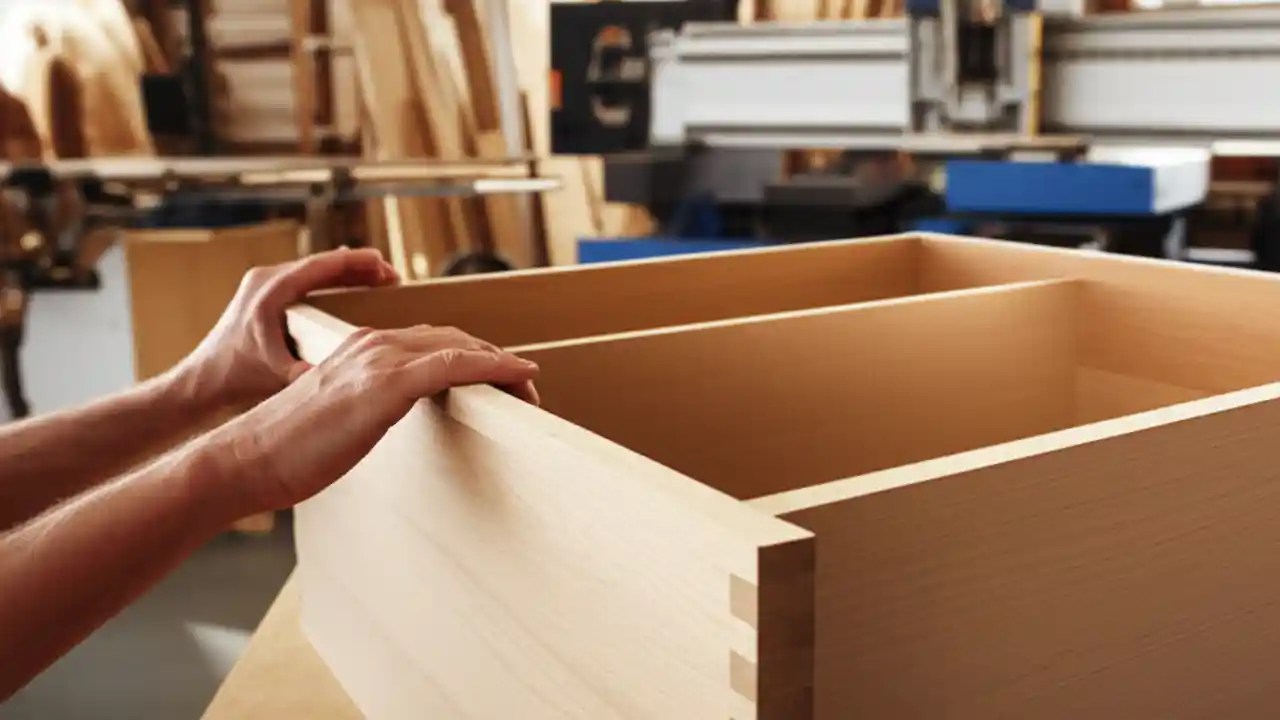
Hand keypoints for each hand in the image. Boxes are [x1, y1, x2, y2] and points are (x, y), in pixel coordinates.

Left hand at [177, 248, 398, 407]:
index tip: (385, 264)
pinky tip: (352, 292)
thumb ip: (308, 373)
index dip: (357, 263)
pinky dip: (331, 284)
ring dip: (347, 275)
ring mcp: (264, 287)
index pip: (322, 266)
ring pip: (315, 272)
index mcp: (271, 290)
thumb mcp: (277, 374)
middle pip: (322, 264)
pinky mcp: (265, 297)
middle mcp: (266, 280)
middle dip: (359, 268)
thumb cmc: (235, 376)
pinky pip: (306, 282)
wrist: (201, 381)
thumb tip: (345, 380)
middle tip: (392, 275)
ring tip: (380, 280)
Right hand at [211, 325, 539, 514]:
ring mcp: (377, 361)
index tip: (500, 382)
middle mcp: (371, 346)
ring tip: (529, 388)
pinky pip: (454, 365)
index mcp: (359, 352)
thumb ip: (365, 414)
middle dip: (493, 359)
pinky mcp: (384, 386)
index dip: (470, 357)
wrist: (246, 461)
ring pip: (458, 347)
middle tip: (524, 388)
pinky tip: (519, 376)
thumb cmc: (286, 453)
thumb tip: (385, 431)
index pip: (429, 343)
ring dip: (501, 364)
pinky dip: (493, 365)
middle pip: (451, 340)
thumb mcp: (336, 424)